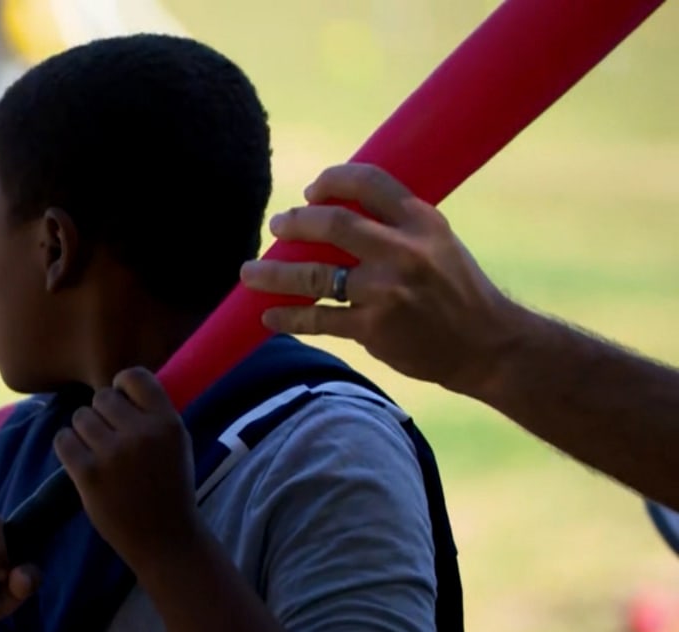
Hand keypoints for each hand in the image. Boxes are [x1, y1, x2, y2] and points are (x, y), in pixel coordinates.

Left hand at [54, 368, 198, 566]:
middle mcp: (141, 433)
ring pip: (80, 417)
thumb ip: (152, 413)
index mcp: (168, 422)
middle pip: (101, 398)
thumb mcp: (176, 442)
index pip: (133, 376)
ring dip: (84, 433)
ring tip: (99, 454)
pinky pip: (63, 440)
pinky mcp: (88, 473)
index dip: (121, 388)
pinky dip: (68, 448)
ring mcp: (113, 454)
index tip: (122, 407)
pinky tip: (82, 462)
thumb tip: (116, 386)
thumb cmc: (169, 487)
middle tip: (110, 440)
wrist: (165, 539)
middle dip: (101, 415)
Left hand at [239, 163, 526, 395]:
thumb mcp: (438, 242)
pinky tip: (269, 317)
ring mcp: (386, 291)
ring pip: (313, 277)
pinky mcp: (374, 328)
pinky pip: (318, 320)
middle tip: (276, 226)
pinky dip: (288, 318)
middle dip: (294, 222)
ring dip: (273, 274)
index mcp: (422, 221)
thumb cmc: (458, 290)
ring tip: (249, 273)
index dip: (332, 180)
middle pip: (331, 225)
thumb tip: (332, 212)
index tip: (311, 191)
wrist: (488, 344)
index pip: (368, 182)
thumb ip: (394, 225)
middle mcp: (403, 252)